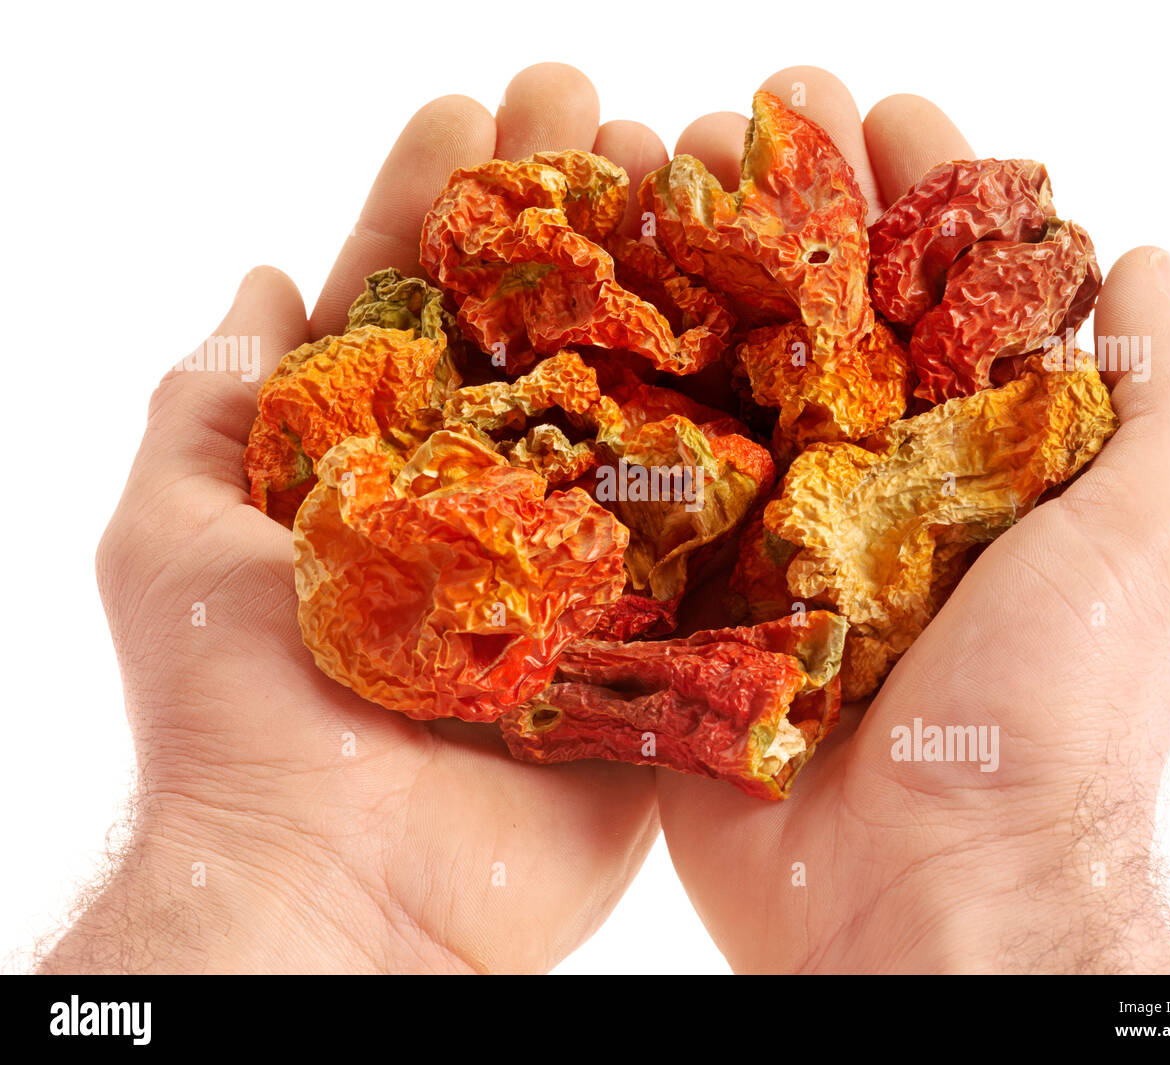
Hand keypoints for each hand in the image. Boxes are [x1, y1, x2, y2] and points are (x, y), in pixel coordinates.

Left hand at [44, 65, 669, 974]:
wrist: (342, 894)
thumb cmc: (240, 721)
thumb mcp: (169, 538)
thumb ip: (208, 410)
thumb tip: (261, 286)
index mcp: (384, 461)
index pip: (418, 299)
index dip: (442, 198)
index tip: (476, 105)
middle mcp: (493, 494)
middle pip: (545, 329)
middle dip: (573, 213)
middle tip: (615, 114)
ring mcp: (586, 558)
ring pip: (640, 399)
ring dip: (669, 287)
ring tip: (700, 176)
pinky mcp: (661, 631)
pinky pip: (716, 520)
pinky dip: (747, 426)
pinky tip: (781, 324)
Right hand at [656, 68, 1169, 972]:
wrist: (925, 900)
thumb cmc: (1051, 721)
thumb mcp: (1150, 544)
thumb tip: (1148, 264)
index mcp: (969, 471)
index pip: (937, 298)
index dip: (915, 197)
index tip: (882, 114)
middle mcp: (863, 498)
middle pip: (816, 321)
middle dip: (785, 206)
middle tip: (745, 110)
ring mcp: (764, 549)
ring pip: (719, 389)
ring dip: (685, 278)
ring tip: (649, 172)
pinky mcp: (684, 611)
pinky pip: (638, 499)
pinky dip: (607, 410)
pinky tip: (571, 317)